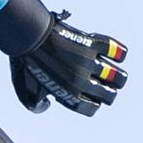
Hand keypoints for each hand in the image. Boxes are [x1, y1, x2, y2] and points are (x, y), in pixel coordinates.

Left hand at [10, 12, 129, 115]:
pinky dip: (118, 52)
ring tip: (115, 74)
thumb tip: (47, 105)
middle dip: (109, 93)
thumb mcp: (24, 89)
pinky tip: (117, 54)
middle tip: (105, 85)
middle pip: (109, 95)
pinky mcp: (91, 45)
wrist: (27, 35)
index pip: (91, 108)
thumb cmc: (24, 61)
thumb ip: (35, 104)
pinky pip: (114, 50)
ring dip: (118, 77)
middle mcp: (81, 82)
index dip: (92, 103)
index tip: (90, 96)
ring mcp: (87, 63)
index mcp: (67, 94)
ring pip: (118, 77)